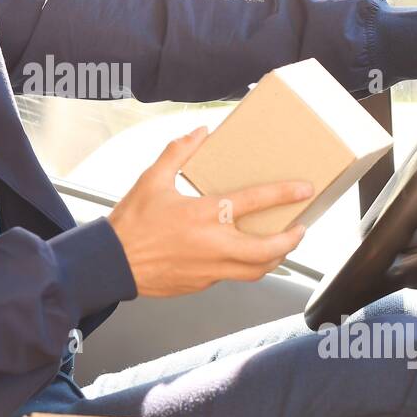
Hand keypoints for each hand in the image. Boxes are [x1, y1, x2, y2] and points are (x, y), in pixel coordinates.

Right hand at [107, 127, 312, 297]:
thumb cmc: (131, 223)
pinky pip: (232, 276)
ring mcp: (209, 269)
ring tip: (281, 246)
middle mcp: (212, 245)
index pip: (254, 202)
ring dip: (274, 258)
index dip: (284, 194)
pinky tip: (242, 255)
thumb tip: (200, 132)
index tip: (304, 189)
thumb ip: (178, 152)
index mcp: (203, 215)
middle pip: (267, 250)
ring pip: (256, 271)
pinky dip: (244, 266)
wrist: (112, 263)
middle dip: (291, 241)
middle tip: (300, 229)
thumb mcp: (151, 180)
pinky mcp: (202, 284)